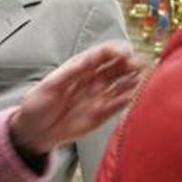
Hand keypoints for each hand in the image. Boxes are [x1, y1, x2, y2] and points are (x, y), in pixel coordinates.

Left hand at [9, 42, 145, 155]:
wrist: (34, 130)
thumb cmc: (38, 104)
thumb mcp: (51, 85)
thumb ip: (72, 72)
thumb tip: (90, 59)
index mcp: (80, 68)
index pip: (102, 54)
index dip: (115, 51)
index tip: (125, 52)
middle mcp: (93, 80)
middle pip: (116, 67)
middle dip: (130, 64)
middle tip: (141, 63)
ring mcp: (99, 96)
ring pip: (121, 85)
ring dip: (134, 80)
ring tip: (147, 77)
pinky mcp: (102, 114)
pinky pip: (118, 105)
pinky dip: (128, 100)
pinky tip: (136, 95)